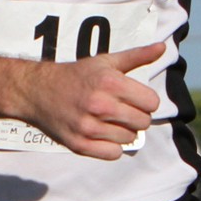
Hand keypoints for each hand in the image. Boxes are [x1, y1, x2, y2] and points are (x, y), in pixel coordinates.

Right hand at [17, 42, 165, 159]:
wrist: (37, 91)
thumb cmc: (76, 75)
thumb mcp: (105, 61)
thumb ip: (136, 56)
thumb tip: (162, 47)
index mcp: (110, 83)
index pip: (152, 103)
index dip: (146, 101)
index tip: (134, 99)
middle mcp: (100, 105)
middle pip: (143, 122)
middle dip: (136, 117)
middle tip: (121, 110)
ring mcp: (89, 127)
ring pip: (130, 139)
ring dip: (124, 131)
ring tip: (109, 120)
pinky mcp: (79, 144)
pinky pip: (114, 154)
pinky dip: (111, 146)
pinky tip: (102, 134)